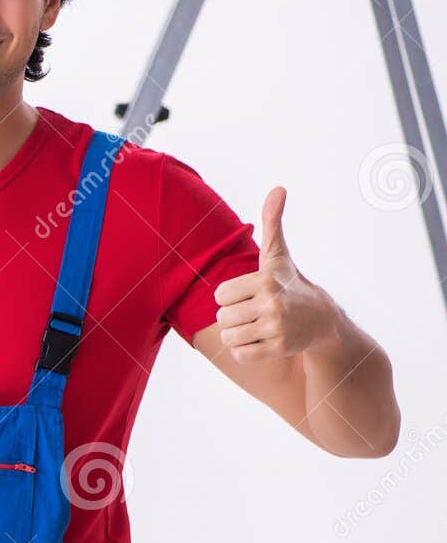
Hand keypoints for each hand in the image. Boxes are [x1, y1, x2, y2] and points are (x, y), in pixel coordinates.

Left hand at [212, 186, 339, 360]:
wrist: (323, 321)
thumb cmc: (290, 283)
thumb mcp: (279, 255)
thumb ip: (272, 222)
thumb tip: (278, 188)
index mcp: (265, 281)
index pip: (219, 296)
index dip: (230, 297)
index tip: (250, 294)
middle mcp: (272, 305)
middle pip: (222, 318)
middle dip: (234, 317)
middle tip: (256, 312)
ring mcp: (276, 329)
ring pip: (229, 338)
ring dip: (238, 335)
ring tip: (258, 326)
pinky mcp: (279, 350)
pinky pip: (240, 355)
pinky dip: (246, 351)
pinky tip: (263, 341)